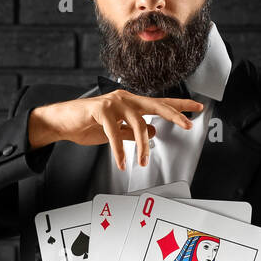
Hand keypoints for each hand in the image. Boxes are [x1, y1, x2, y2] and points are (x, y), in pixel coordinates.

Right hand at [27, 90, 203, 169]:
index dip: (179, 105)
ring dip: (143, 146)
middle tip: (187, 125)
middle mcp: (125, 98)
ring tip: (143, 161)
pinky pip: (115, 133)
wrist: (62, 121)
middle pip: (156, 105)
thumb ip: (133, 131)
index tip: (197, 107)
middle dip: (174, 115)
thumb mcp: (116, 130)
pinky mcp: (100, 110)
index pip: (160, 102)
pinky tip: (122, 162)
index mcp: (130, 102)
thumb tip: (153, 132)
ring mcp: (113, 102)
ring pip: (137, 123)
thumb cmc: (87, 124)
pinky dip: (120, 151)